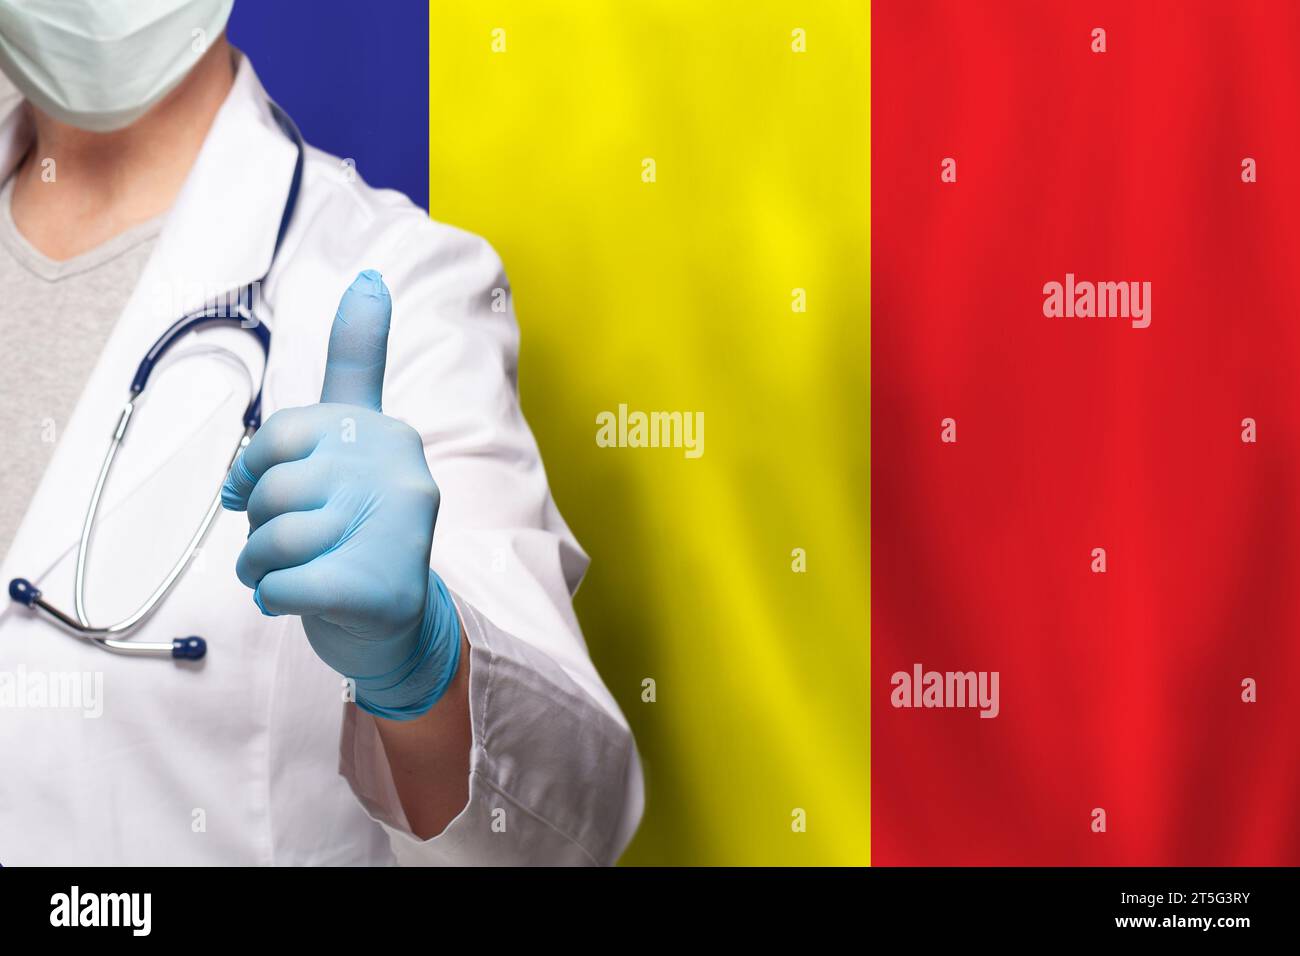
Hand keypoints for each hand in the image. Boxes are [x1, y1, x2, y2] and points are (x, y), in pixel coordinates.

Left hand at [220, 270, 460, 719]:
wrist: (399, 626)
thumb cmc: (360, 528)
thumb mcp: (358, 442)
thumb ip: (358, 363)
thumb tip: (370, 279)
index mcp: (388, 433)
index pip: (287, 431)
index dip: (256, 466)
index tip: (268, 480)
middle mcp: (399, 473)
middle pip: (273, 487)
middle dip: (258, 525)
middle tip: (285, 543)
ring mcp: (395, 532)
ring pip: (272, 540)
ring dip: (260, 567)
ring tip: (292, 574)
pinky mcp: (377, 587)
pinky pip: (281, 585)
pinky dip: (272, 600)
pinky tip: (299, 599)